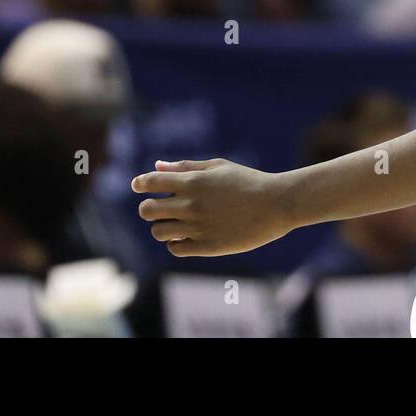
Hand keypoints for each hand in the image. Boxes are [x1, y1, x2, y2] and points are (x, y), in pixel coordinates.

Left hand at [132, 159, 293, 256]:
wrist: (276, 204)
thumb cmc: (248, 181)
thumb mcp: (218, 167)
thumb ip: (186, 166)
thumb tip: (157, 167)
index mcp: (193, 181)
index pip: (151, 182)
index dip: (140, 184)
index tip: (139, 186)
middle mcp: (191, 204)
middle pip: (147, 210)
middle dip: (148, 207)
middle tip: (158, 207)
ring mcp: (197, 227)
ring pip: (158, 231)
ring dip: (161, 226)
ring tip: (174, 223)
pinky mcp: (206, 246)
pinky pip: (175, 248)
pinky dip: (175, 242)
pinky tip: (186, 235)